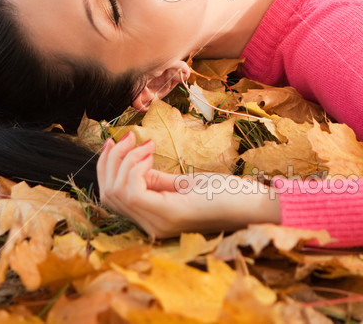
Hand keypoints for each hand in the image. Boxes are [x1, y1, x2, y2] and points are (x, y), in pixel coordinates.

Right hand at [97, 132, 281, 239]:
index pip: (112, 196)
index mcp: (154, 218)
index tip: (125, 140)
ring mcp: (159, 223)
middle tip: (128, 136)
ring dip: (124, 160)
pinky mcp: (169, 215)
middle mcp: (152, 226)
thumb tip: (134, 164)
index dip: (109, 166)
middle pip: (108, 194)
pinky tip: (149, 153)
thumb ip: (157, 180)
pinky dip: (135, 167)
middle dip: (111, 161)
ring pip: (115, 192)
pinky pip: (132, 192)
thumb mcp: (184, 183)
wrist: (254, 205)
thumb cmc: (226, 194)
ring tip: (143, 144)